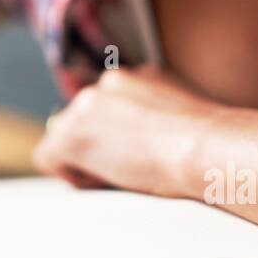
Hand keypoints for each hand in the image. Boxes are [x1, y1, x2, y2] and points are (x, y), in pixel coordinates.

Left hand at [34, 64, 228, 197]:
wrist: (206, 148)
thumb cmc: (209, 144)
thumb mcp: (186, 114)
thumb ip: (157, 114)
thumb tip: (144, 138)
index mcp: (137, 77)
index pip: (107, 107)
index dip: (117, 137)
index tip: (140, 154)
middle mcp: (107, 83)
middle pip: (83, 121)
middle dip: (99, 147)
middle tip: (133, 169)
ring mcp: (86, 106)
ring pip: (66, 138)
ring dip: (88, 160)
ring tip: (124, 175)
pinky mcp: (71, 134)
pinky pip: (49, 158)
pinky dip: (72, 176)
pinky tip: (106, 181)